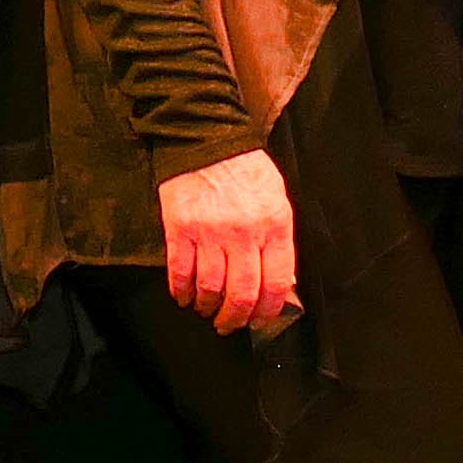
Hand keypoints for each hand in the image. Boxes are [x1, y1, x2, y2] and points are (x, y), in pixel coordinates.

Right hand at [154, 146, 299, 335]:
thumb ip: (279, 240)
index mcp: (274, 225)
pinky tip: (184, 297)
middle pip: (242, 293)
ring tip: (206, 310)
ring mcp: (210, 232)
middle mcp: (244, 233)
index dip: (268, 310)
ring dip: (207, 307)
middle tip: (230, 324)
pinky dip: (182, 292)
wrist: (206, 138)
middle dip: (236, 318)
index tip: (260, 320)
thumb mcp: (277, 199)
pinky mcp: (181, 229)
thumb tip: (281, 282)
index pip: (276, 283)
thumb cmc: (245, 169)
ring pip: (210, 288)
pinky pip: (181, 273)